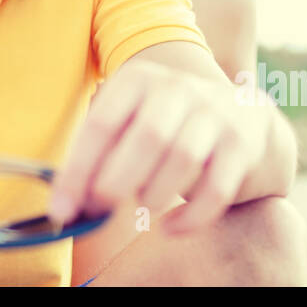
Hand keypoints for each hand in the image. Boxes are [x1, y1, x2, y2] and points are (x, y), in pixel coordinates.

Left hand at [47, 58, 268, 235]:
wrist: (244, 118)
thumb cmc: (169, 127)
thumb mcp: (131, 122)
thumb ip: (100, 155)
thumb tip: (67, 204)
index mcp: (139, 79)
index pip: (102, 124)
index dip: (78, 171)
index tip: (61, 210)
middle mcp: (179, 88)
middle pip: (147, 137)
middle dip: (116, 181)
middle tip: (101, 208)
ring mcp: (215, 113)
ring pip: (183, 159)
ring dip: (155, 193)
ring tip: (145, 204)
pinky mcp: (242, 144)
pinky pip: (216, 189)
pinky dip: (190, 216)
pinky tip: (172, 227)